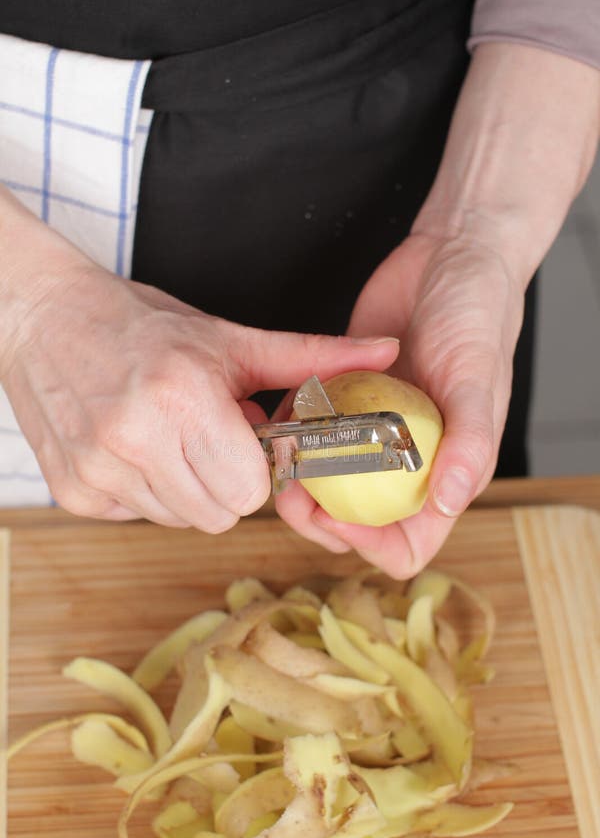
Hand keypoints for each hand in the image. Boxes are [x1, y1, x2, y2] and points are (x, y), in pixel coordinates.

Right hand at [0, 190, 399, 529]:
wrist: (43, 317)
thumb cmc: (142, 325)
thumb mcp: (229, 339)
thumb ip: (311, 357)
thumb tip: (387, 353)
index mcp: (183, 396)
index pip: (250, 492)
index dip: (257, 472)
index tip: (246, 441)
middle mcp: (134, 438)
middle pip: (218, 515)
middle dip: (227, 483)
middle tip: (209, 438)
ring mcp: (97, 469)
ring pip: (180, 520)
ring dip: (187, 488)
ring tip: (170, 436)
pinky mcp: (73, 491)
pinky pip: (138, 516)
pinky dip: (147, 491)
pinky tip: (135, 448)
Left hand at [276, 41, 599, 575]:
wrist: (450, 255)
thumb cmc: (478, 315)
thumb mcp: (477, 376)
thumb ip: (470, 441)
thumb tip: (453, 501)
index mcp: (445, 470)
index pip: (408, 543)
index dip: (371, 544)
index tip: (337, 516)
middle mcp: (407, 460)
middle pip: (357, 522)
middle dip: (320, 518)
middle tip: (293, 489)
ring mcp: (374, 433)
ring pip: (327, 484)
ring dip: (300, 481)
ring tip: (283, 453)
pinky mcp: (346, 400)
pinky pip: (312, 432)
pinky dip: (294, 430)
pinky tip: (287, 410)